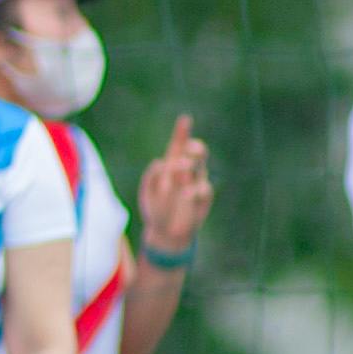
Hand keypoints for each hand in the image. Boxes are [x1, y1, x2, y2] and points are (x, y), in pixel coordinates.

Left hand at [135, 115, 210, 252]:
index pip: (178, 146)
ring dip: (190, 164)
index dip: (182, 133)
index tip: (185, 119)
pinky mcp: (203, 199)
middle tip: (186, 150)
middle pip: (196, 153)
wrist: (165, 234)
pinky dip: (194, 188)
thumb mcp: (147, 191)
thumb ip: (152, 176)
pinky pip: (204, 188)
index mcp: (171, 167)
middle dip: (194, 147)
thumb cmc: (155, 209)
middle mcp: (186, 172)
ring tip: (178, 167)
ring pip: (200, 167)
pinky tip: (185, 194)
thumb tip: (163, 163)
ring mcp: (196, 184)